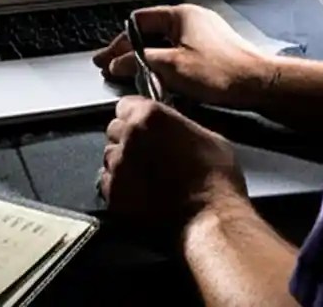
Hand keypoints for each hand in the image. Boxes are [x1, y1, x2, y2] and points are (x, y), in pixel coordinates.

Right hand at [94, 4, 273, 109]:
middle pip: (150, 32)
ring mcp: (202, 33)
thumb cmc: (220, 73)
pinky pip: (179, 53)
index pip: (137, 22)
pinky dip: (166, 64)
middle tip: (114, 68)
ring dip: (148, 60)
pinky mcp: (211, 49)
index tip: (107, 60)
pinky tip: (160, 80)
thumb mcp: (171, 67)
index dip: (119, 42)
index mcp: (180, 15)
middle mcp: (191, 19)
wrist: (259, 84)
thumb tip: (115, 63)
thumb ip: (138, 61)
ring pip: (165, 44)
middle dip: (130, 52)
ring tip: (134, 77)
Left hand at [100, 96, 247, 231]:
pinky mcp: (113, 193)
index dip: (135, 115)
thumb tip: (171, 128)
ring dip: (122, 163)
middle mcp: (129, 137)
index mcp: (150, 116)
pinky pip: (107, 183)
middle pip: (114, 130)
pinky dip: (119, 186)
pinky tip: (140, 192)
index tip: (143, 124)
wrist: (210, 217)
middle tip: (148, 152)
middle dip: (128, 138)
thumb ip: (178, 125)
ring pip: (109, 156)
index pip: (125, 105)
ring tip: (146, 176)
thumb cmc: (215, 179)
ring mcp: (118, 165)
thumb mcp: (206, 136)